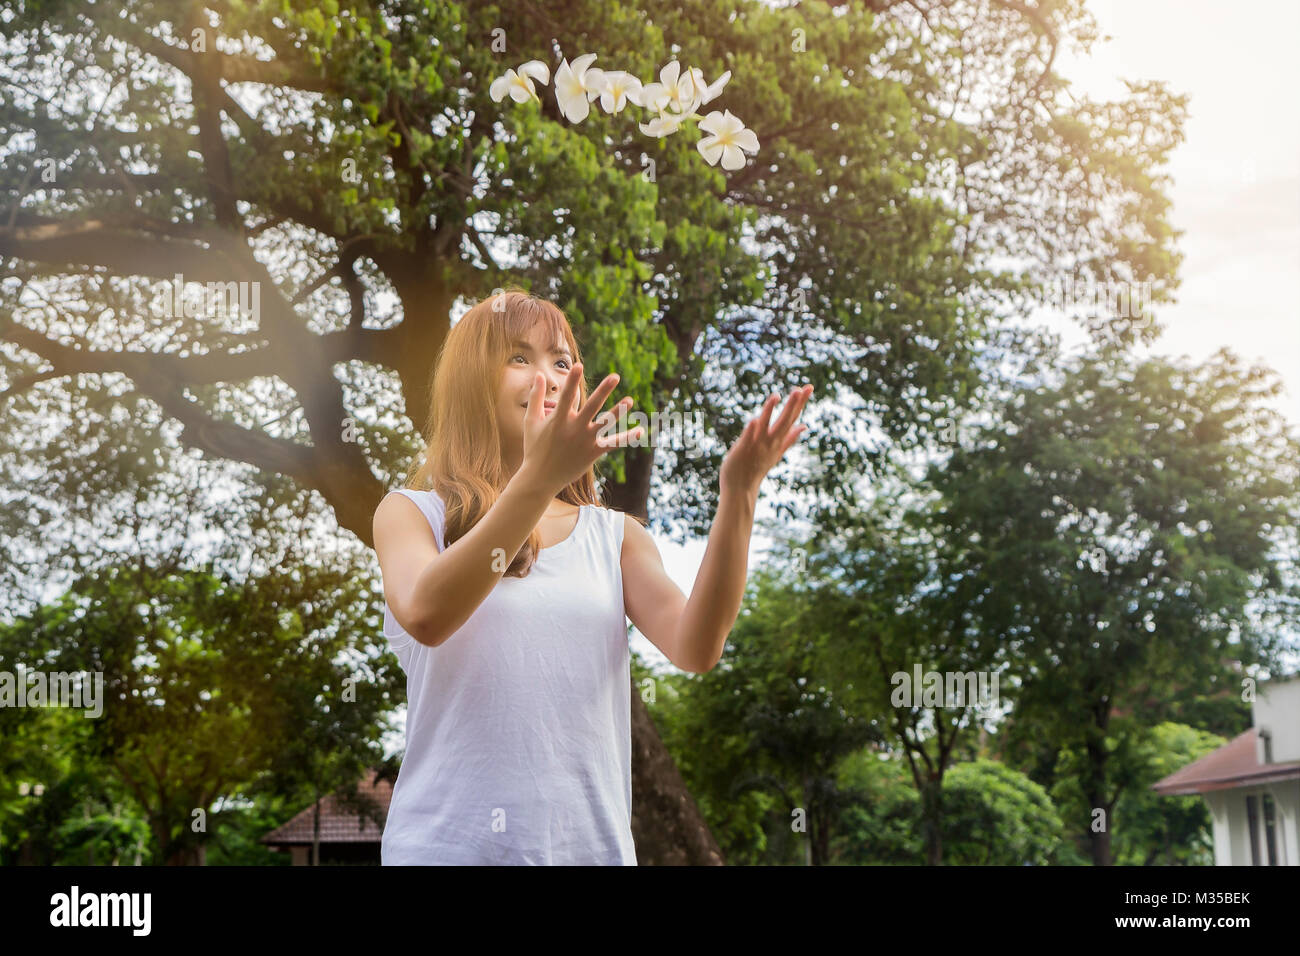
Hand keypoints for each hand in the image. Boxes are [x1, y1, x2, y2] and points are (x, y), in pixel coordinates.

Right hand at [520, 362, 643, 495]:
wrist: (540, 478)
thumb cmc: (534, 447)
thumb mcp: (531, 421)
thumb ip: (536, 396)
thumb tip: (539, 374)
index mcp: (558, 419)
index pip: (567, 396)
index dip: (572, 380)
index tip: (579, 365)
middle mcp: (574, 429)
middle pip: (591, 406)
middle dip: (603, 391)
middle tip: (615, 376)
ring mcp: (585, 441)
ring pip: (605, 424)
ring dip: (618, 412)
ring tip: (630, 400)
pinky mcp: (593, 453)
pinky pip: (612, 444)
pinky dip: (626, 438)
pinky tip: (639, 431)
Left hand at [720, 385, 812, 496]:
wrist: (741, 488)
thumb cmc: (757, 468)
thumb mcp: (777, 452)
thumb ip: (790, 438)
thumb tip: (804, 426)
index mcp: (778, 441)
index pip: (792, 418)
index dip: (801, 403)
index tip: (809, 387)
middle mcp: (770, 442)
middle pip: (783, 421)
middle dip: (792, 405)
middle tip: (801, 389)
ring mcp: (756, 446)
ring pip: (765, 426)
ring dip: (770, 412)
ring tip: (776, 396)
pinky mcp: (742, 450)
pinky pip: (747, 439)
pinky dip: (750, 431)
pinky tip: (753, 420)